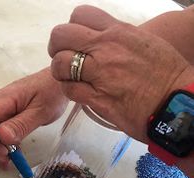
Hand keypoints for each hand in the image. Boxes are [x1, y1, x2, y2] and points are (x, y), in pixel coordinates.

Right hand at [0, 68, 67, 167]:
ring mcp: (3, 108)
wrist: (60, 82)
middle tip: (9, 160)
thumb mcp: (40, 112)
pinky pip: (0, 129)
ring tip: (12, 158)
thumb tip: (3, 136)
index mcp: (3, 100)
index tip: (3, 152)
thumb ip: (21, 124)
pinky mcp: (9, 113)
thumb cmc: (52, 92)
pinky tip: (15, 151)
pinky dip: (5, 142)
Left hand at [48, 5, 193, 142]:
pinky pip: (69, 90)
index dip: (72, 29)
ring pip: (60, 64)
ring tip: (70, 79)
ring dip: (60, 73)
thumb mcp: (144, 44)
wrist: (176, 104)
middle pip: (61, 36)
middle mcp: (105, 49)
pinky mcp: (98, 99)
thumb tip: (103, 40)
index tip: (75, 43)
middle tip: (64, 60)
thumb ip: (120, 39)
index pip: (79, 16)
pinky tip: (79, 94)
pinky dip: (70, 91)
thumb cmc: (166, 75)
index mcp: (118, 32)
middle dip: (57, 48)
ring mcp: (100, 75)